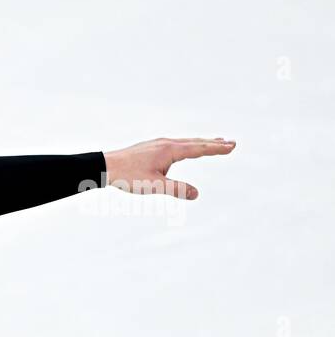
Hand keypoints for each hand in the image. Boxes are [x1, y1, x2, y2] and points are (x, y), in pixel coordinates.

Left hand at [102, 137, 235, 199]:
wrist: (104, 166)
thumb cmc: (128, 176)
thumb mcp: (154, 186)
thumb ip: (176, 189)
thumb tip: (196, 194)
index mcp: (170, 150)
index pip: (199, 148)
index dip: (216, 148)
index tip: (232, 146)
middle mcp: (166, 143)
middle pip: (194, 142)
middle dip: (213, 144)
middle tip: (230, 143)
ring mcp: (157, 144)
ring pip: (184, 142)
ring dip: (200, 143)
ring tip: (213, 143)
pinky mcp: (149, 148)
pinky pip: (174, 145)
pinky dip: (186, 145)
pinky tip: (184, 149)